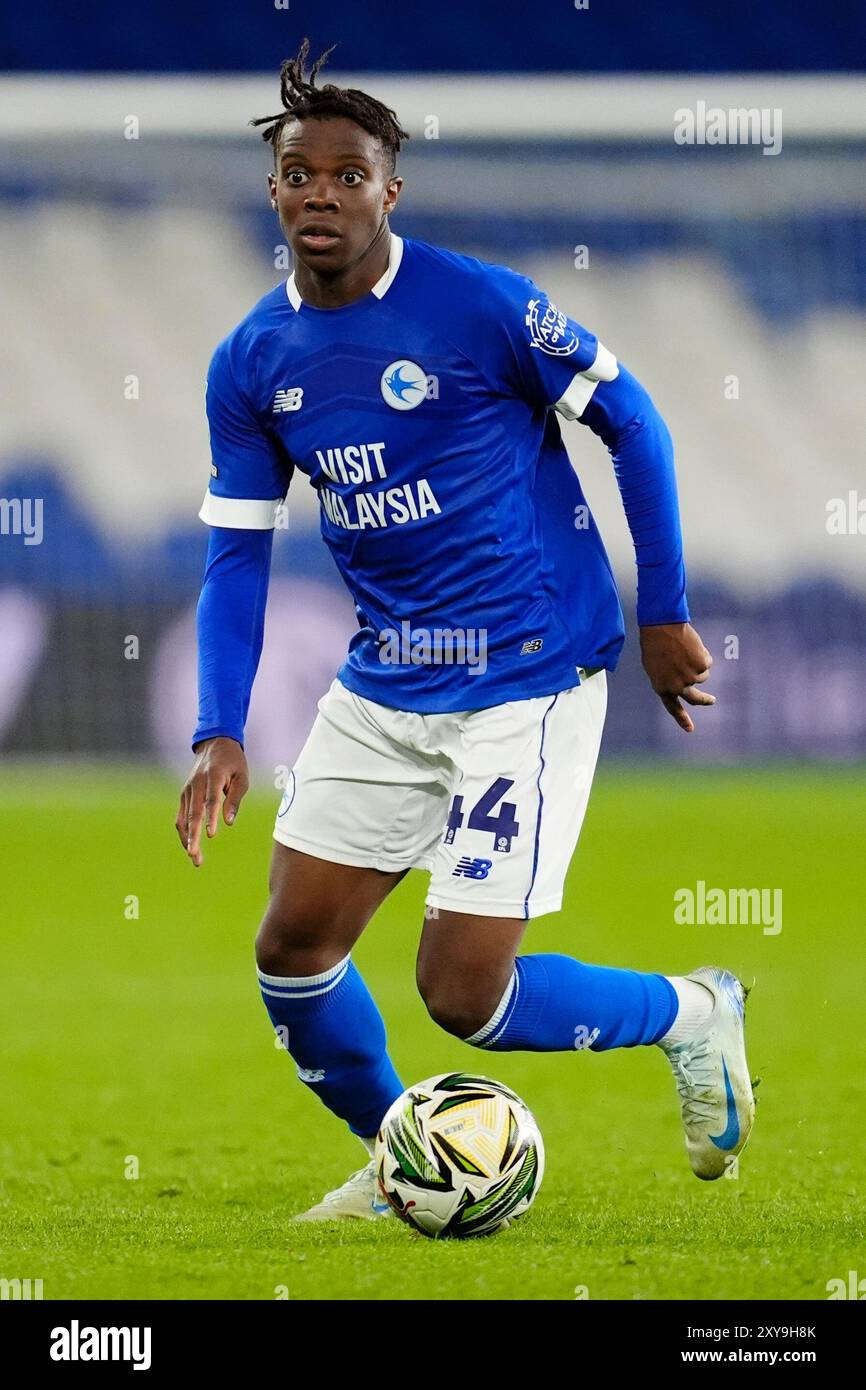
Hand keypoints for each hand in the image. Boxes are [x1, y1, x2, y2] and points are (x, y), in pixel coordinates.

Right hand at [176, 737, 249, 866]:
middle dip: (193, 836)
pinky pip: (181, 816)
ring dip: (187, 839)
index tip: (211, 835)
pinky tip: (190, 845)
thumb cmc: (233, 763)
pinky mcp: (184, 795)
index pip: (211, 800)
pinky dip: (184, 831)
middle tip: (194, 855)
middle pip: (193, 813)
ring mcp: (187, 789)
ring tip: (195, 858)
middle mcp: (196, 784)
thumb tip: (228, 822)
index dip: (210, 818)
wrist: (215, 744)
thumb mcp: (242, 777)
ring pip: (184, 818)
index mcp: (213, 776)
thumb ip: (235, 799)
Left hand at [639, 622, 714, 732]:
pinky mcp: (702, 666)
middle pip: (696, 698)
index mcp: (662, 688)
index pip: (673, 707)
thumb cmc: (654, 643)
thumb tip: (682, 684)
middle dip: (705, 700)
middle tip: (712, 701)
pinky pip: (707, 662)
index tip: (690, 729)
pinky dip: (702, 653)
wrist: (661, 626)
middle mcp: (678, 687)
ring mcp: (691, 677)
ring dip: (697, 663)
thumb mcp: (655, 666)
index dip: (682, 719)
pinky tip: (691, 645)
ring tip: (684, 650)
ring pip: (703, 675)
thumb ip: (667, 678)